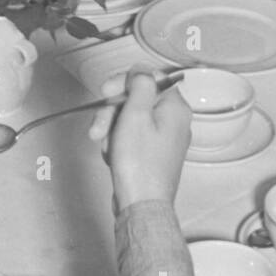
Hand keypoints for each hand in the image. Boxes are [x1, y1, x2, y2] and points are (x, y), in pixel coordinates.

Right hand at [87, 69, 191, 208]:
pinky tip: (113, 154)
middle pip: (138, 99)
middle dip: (113, 111)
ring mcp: (164, 138)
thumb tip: (142, 71)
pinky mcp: (153, 153)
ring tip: (105, 145)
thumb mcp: (136, 115)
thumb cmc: (140, 164)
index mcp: (175, 108)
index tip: (107, 90)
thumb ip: (140, 85)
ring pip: (131, 118)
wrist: (141, 204)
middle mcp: (174, 121)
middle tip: (99, 124)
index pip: (151, 77)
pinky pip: (131, 136)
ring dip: (112, 128)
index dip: (125, 81)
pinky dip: (118, 142)